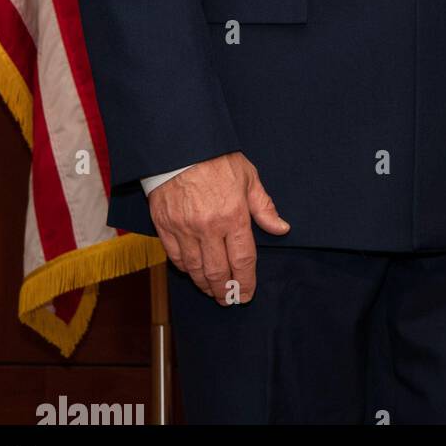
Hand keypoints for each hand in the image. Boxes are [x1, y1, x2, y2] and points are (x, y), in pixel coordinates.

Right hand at [148, 152, 289, 303]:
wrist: (180, 146)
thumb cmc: (217, 159)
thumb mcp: (248, 177)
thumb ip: (264, 207)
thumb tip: (281, 228)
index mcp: (233, 215)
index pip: (243, 260)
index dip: (246, 281)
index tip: (247, 294)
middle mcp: (208, 227)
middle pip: (218, 272)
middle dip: (225, 291)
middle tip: (229, 299)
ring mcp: (184, 229)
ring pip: (195, 270)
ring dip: (205, 285)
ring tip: (213, 291)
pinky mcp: (164, 227)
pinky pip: (175, 258)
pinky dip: (185, 270)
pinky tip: (193, 272)